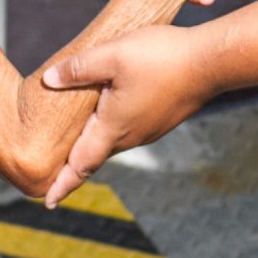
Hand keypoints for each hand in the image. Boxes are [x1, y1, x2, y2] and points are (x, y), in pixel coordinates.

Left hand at [38, 24, 209, 204]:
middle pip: (94, 155)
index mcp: (113, 128)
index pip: (80, 165)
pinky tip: (106, 113)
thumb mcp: (112, 55)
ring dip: (92, 143)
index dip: (62, 185)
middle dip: (72, 164)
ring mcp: (149, 129)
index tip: (46, 202)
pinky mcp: (161, 119)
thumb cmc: (162, 58)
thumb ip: (78, 68)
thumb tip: (48, 80)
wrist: (211, 63)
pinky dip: (110, 129)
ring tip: (73, 140)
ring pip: (112, 141)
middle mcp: (131, 136)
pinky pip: (128, 129)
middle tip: (51, 171)